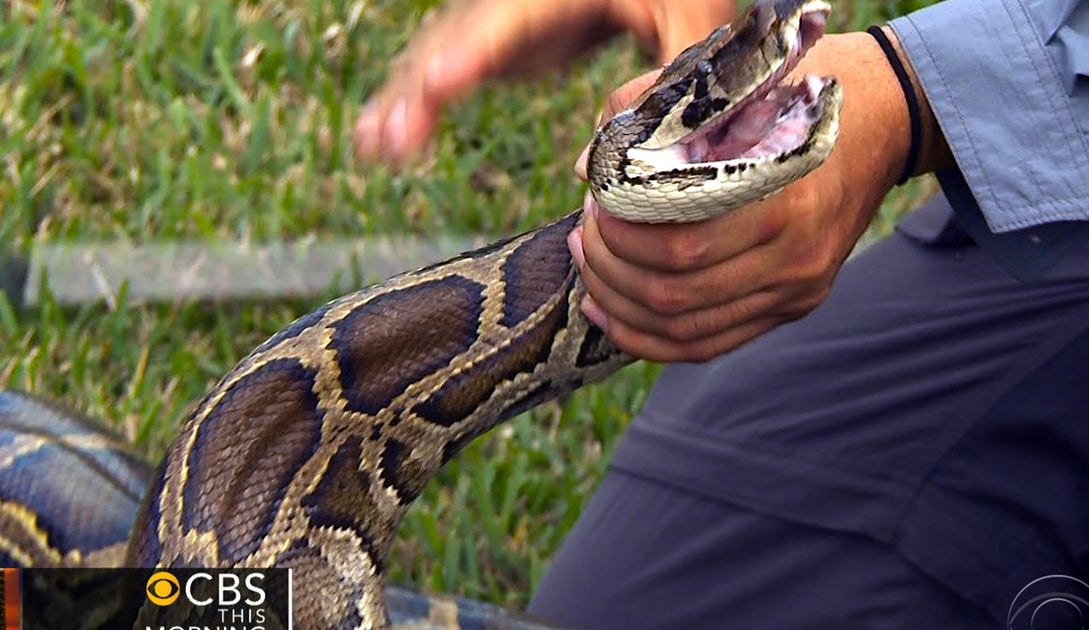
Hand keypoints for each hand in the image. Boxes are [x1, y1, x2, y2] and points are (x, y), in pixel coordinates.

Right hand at [353, 0, 735, 165]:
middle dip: (423, 84)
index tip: (439, 81)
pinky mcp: (499, 46)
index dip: (476, 49)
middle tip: (391, 137)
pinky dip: (417, 104)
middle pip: (462, 34)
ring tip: (375, 145)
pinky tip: (387, 143)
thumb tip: (597, 165)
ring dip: (407, 99)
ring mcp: (505, 21)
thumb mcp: (694, 24)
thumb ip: (664, 84)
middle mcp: (521, 1)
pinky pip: (447, 71)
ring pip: (441, 52)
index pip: (515, 16)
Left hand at [569, 30, 947, 362]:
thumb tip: (587, 168)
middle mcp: (796, 256)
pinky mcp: (794, 306)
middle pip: (675, 295)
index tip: (592, 207)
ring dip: (622, 308)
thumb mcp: (726, 87)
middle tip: (583, 238)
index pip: (678, 246)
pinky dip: (652, 340)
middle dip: (610, 272)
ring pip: (687, 332)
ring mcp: (798, 289)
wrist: (880, 122)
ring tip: (591, 273)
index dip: (618, 236)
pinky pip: (711, 344)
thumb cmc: (792, 98)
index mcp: (781, 200)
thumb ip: (648, 113)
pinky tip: (614, 314)